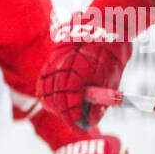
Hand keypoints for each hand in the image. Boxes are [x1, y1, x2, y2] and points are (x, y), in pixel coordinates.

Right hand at [37, 15, 126, 129]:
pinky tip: (58, 101)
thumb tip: (89, 123)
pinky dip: (48, 95)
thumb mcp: (111, 80)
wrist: (106, 26)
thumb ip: (99, 103)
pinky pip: (43, 82)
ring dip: (54, 106)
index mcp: (76, 70)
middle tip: (75, 123)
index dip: (71, 117)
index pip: (67, 101)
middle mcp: (60, 67)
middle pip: (53, 99)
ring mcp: (53, 63)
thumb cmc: (111, 53)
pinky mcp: (50, 62)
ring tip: (67, 114)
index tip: (78, 128)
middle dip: (63, 114)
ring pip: (44, 92)